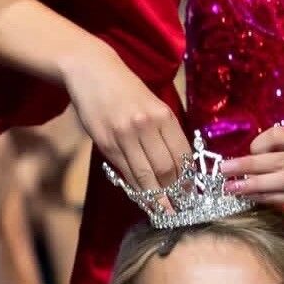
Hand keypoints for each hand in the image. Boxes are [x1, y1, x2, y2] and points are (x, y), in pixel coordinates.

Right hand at [60, 35, 188, 193]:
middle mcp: (145, 126)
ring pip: (145, 177)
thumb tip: (180, 166)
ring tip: (164, 212)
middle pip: (166, 170)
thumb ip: (166, 131)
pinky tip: (144, 200)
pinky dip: (137, 190)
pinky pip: (126, 173)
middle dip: (175, 193)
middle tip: (179, 208)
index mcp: (163, 115)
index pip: (182, 155)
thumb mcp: (154, 103)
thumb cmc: (127, 89)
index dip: (188, 179)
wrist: (92, 71)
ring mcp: (124, 136)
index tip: (191, 193)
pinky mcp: (106, 144)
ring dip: (156, 199)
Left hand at [223, 127, 283, 226]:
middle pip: (274, 157)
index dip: (260, 143)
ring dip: (252, 183)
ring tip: (230, 188)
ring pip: (280, 178)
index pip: (280, 133)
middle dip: (245, 163)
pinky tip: (254, 200)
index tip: (250, 154)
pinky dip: (270, 197)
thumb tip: (266, 165)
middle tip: (222, 169)